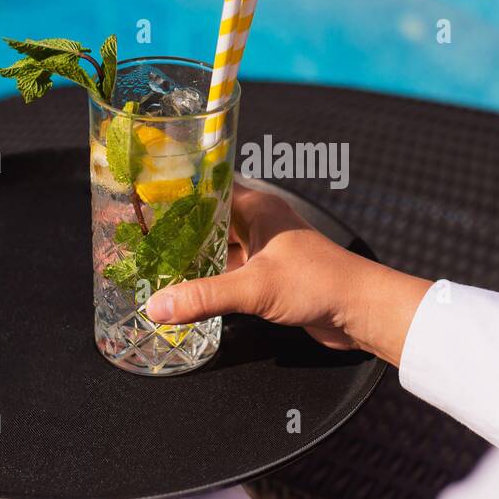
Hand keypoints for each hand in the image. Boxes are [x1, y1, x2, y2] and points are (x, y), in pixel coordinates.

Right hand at [145, 184, 432, 365]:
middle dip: (176, 228)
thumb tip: (157, 305)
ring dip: (191, 256)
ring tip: (151, 262)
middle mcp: (259, 224)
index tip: (142, 196)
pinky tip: (184, 290)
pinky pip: (228, 272)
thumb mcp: (255, 288)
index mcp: (258, 207)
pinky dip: (208, 279)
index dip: (176, 189)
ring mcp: (264, 251)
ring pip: (217, 247)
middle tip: (136, 235)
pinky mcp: (268, 277)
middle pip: (208, 219)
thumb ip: (205, 296)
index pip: (208, 186)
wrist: (361, 312)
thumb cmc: (321, 284)